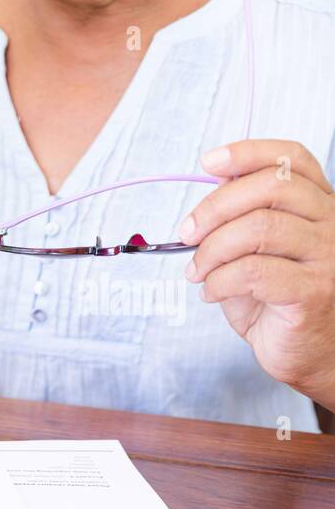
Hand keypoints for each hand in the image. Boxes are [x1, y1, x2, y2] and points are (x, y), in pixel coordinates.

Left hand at [182, 140, 334, 408]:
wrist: (311, 355)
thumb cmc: (279, 305)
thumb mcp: (255, 255)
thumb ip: (240, 223)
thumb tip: (205, 197)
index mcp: (319, 209)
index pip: (293, 161)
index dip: (250, 153)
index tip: (209, 162)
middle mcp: (331, 226)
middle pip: (272, 187)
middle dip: (216, 205)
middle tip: (188, 233)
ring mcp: (327, 258)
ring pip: (259, 228)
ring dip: (212, 250)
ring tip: (198, 272)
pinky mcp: (313, 292)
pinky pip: (254, 272)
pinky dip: (219, 280)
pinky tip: (212, 293)